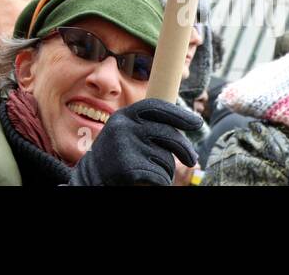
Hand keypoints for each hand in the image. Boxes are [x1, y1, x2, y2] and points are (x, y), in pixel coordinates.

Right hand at [69, 98, 202, 185]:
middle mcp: (124, 127)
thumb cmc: (116, 156)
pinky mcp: (129, 168)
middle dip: (184, 149)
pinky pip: (160, 176)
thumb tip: (184, 123)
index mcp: (124, 115)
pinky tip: (146, 181)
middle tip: (192, 159)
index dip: (179, 114)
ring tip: (151, 172)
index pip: (156, 107)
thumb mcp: (125, 133)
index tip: (197, 123)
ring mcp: (126, 147)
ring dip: (166, 170)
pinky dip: (160, 182)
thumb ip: (146, 126)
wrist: (91, 178)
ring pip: (166, 159)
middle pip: (168, 134)